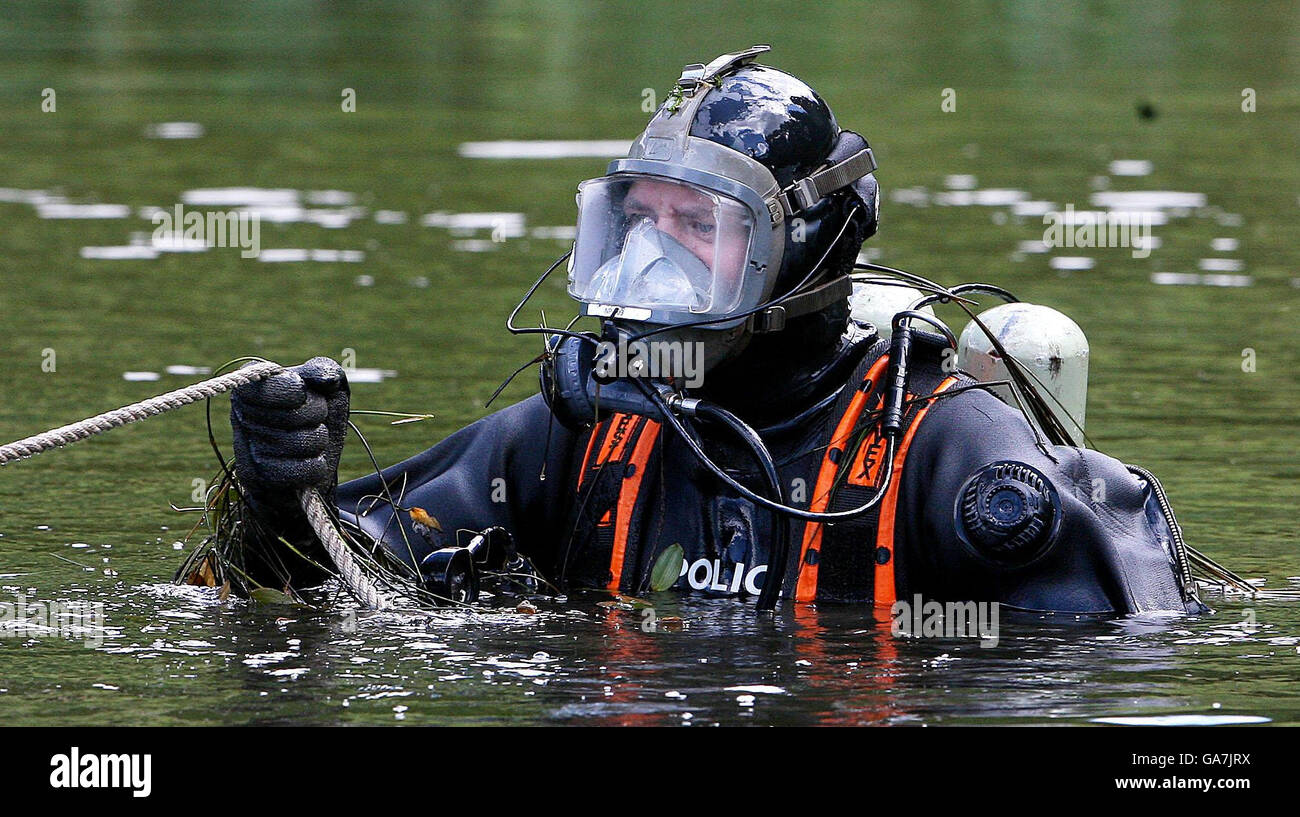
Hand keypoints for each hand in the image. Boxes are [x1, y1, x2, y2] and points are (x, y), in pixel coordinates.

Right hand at [230, 357, 349, 506]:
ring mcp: (249, 449)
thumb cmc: (313, 420)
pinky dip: (316, 466)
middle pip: (300, 412)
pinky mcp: (260, 479)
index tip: (301, 392)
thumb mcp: (325, 390)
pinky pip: (306, 469)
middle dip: (318, 415)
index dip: (296, 390)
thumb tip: (327, 379)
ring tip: (306, 441)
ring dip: (318, 441)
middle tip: (310, 419)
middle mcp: (242, 415)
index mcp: (251, 386)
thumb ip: (324, 371)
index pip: (275, 385)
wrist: (305, 465)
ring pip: (306, 441)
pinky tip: (303, 463)